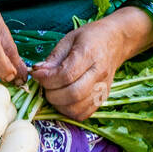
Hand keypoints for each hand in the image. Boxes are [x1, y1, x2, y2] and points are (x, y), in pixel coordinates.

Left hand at [32, 10, 152, 121]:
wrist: (116, 41)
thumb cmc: (91, 37)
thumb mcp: (69, 39)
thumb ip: (54, 58)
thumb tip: (37, 73)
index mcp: (90, 54)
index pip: (66, 74)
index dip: (47, 79)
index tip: (36, 74)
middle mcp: (99, 74)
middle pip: (73, 94)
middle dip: (51, 93)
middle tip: (46, 85)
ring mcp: (103, 88)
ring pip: (77, 108)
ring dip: (59, 105)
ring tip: (54, 93)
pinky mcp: (103, 98)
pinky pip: (84, 114)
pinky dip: (70, 111)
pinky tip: (65, 100)